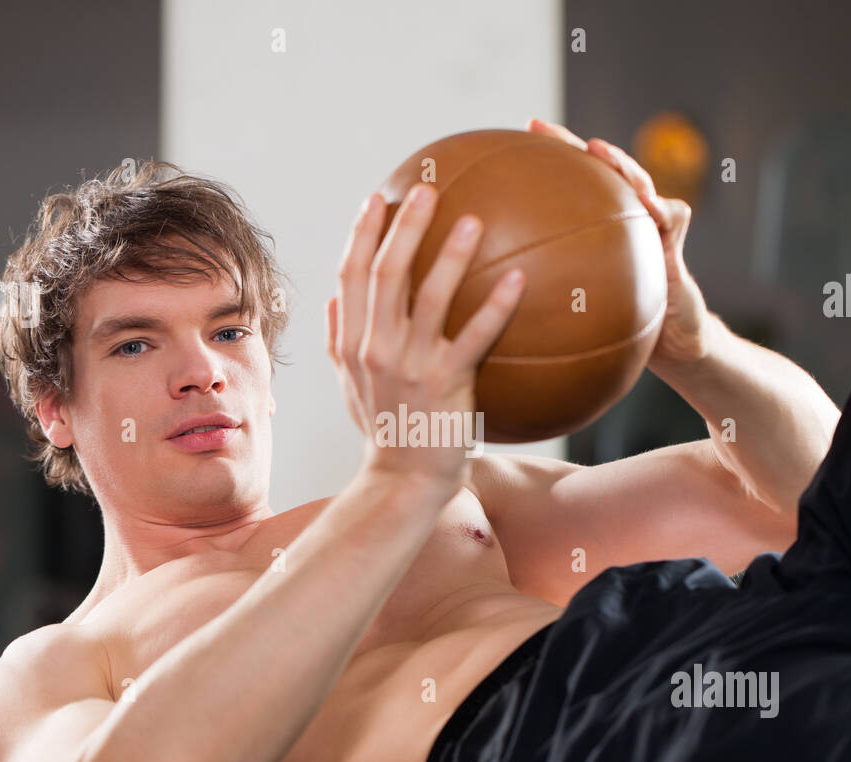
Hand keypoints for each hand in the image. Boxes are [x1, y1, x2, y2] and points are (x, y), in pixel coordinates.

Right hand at [326, 184, 526, 490]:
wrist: (403, 481)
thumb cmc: (382, 431)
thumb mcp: (348, 387)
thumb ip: (338, 341)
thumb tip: (332, 301)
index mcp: (353, 343)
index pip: (351, 275)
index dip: (362, 233)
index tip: (378, 198)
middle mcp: (376, 348)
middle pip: (386, 273)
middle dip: (405, 226)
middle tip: (428, 190)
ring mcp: (410, 366)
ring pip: (429, 297)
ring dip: (451, 255)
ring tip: (474, 221)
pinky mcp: (447, 384)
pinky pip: (475, 337)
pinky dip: (496, 306)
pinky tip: (519, 279)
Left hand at [527, 117, 711, 365]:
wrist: (666, 338)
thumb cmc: (616, 321)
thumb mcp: (573, 308)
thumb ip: (546, 290)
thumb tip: (490, 293)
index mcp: (592, 226)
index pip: (563, 184)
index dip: (539, 161)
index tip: (509, 140)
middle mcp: (619, 215)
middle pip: (596, 170)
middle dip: (570, 145)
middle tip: (541, 128)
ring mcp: (649, 221)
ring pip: (636, 181)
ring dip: (618, 163)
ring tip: (599, 151)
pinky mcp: (676, 238)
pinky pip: (672, 216)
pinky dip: (660, 208)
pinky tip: (648, 205)